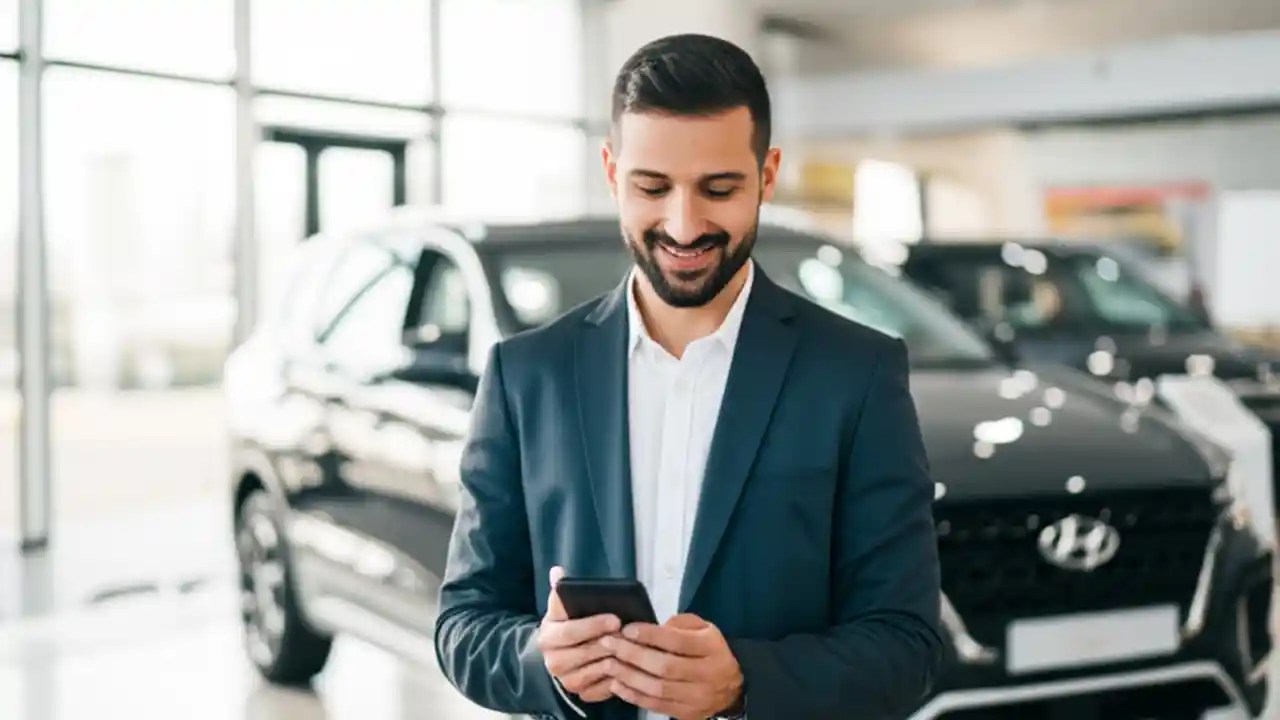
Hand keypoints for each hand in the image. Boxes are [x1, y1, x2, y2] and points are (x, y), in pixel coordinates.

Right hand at [536, 566, 620, 702]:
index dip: (593, 625)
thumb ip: (561, 591)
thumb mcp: (562, 608)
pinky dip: (616, 680)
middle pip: (585, 653)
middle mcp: (553, 661)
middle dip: (610, 643)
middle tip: (630, 635)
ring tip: (635, 649)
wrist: (559, 653)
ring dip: (616, 661)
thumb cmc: (568, 625)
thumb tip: (557, 571)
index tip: (616, 619)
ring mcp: (565, 680)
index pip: (570, 632)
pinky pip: (600, 690)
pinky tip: (629, 668)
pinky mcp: (579, 693)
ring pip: (595, 672)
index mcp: (548, 636)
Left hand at [602, 613, 743, 719]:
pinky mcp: (687, 714)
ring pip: (658, 689)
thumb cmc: (709, 650)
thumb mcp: (702, 628)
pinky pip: (656, 706)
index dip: (650, 635)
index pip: (678, 642)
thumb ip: (679, 624)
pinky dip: (634, 696)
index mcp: (711, 648)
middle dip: (632, 655)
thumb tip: (651, 629)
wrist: (731, 688)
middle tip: (609, 644)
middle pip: (665, 667)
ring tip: (608, 664)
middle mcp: (707, 674)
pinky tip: (617, 684)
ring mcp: (697, 698)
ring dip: (629, 676)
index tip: (627, 629)